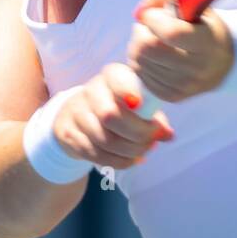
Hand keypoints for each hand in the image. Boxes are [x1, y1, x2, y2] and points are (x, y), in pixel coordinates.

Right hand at [53, 63, 174, 170]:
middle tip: (152, 141)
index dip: (128, 92)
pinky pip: (95, 154)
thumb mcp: (137, 103)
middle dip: (137, 134)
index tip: (140, 106)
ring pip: (104, 139)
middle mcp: (91, 91)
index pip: (116, 80)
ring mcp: (76, 113)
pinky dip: (118, 161)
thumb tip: (168, 135)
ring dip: (129, 151)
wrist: (78, 114)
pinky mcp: (68, 134)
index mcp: (111, 76)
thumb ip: (153, 116)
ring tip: (143, 152)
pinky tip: (130, 159)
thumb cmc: (118, 105)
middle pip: (110, 116)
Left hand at [127, 0, 233, 102]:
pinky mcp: (171, 96)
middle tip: (148, 26)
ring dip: (137, 45)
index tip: (153, 14)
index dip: (154, 19)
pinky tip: (152, 55)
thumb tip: (142, 8)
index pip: (171, 33)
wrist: (223, 64)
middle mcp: (197, 68)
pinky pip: (140, 75)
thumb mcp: (195, 4)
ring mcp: (183, 86)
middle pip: (148, 48)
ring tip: (150, 39)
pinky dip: (139, 61)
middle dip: (141, 32)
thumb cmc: (204, 27)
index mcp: (207, 42)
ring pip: (139, 61)